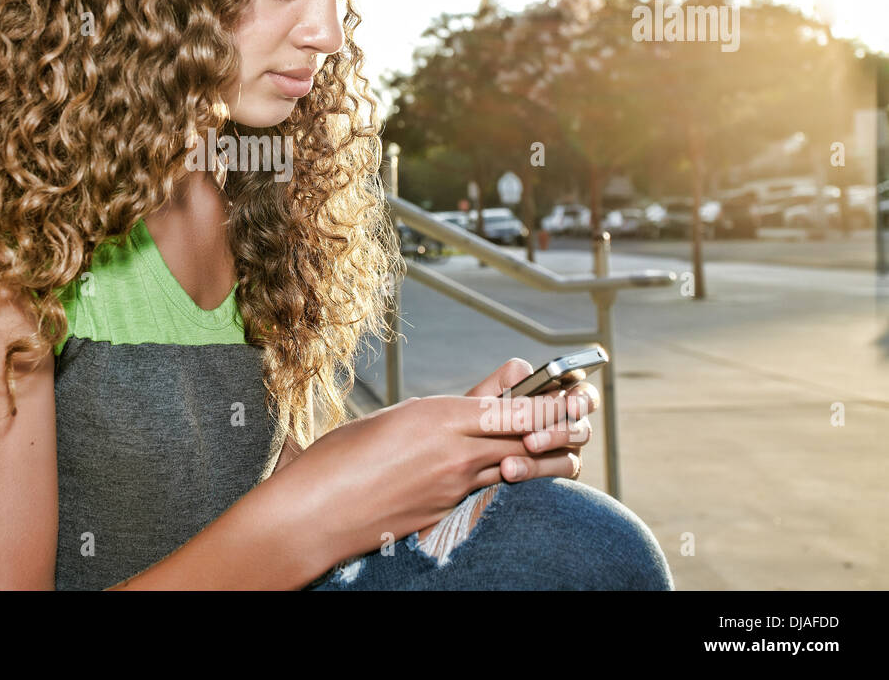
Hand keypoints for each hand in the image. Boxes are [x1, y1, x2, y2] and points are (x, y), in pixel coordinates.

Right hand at [283, 374, 591, 566]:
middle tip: (580, 413)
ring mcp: (454, 486)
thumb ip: (458, 402)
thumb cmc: (344, 456)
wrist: (316, 512)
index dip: (553, 400)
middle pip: (530, 435)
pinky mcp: (447, 512)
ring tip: (552, 447)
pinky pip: (488, 488)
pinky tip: (504, 467)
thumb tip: (499, 384)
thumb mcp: (401, 415)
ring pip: (518, 466)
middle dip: (562, 424)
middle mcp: (455, 450)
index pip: (518, 406)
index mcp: (440, 415)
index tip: (574, 390)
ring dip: (541, 456)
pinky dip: (504, 474)